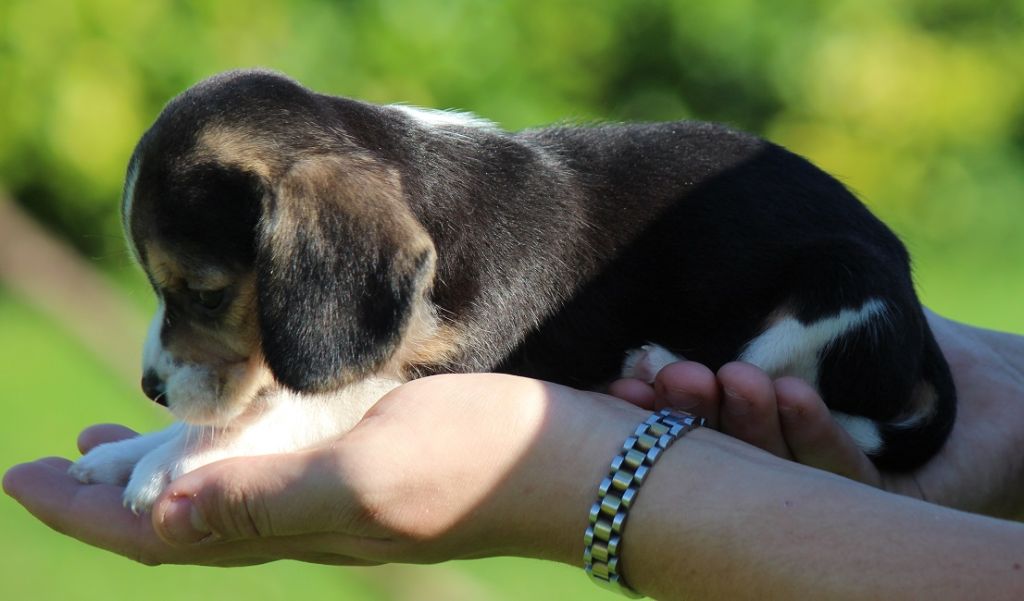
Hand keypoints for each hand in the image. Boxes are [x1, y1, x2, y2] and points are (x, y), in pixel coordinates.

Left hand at [3, 374, 647, 565]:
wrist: (580, 468)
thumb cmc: (479, 462)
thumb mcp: (365, 477)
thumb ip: (262, 500)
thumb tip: (149, 521)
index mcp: (297, 525)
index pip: (160, 531)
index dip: (81, 512)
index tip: (16, 478)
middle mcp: (313, 519)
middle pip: (187, 517)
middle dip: (114, 494)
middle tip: (58, 461)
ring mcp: (349, 496)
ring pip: (231, 493)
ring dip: (169, 473)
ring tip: (127, 446)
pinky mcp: (382, 465)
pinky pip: (280, 470)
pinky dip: (234, 452)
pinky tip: (243, 423)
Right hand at [610, 311, 1023, 518]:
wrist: (993, 391)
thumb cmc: (887, 356)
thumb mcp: (805, 327)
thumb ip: (750, 320)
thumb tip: (661, 293)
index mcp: (748, 454)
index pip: (687, 441)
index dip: (649, 415)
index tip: (619, 379)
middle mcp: (779, 493)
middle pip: (718, 467)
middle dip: (685, 421)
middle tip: (663, 375)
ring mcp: (831, 511)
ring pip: (771, 481)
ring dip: (744, 427)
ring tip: (728, 374)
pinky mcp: (890, 518)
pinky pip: (842, 482)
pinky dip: (813, 437)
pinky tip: (795, 392)